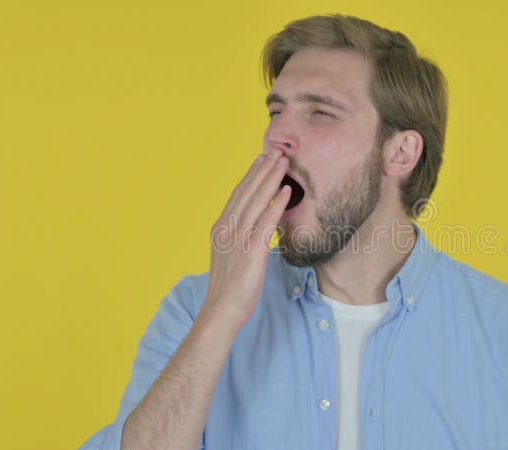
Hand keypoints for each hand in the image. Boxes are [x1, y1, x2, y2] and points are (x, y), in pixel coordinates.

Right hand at [204, 149, 290, 327]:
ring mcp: (238, 239)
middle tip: (276, 152)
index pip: (237, 195)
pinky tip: (287, 191)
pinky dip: (277, 204)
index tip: (260, 159)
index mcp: (220, 229)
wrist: (221, 311)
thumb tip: (250, 226)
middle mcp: (227, 229)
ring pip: (257, 201)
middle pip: (247, 192)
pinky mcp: (251, 251)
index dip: (250, 176)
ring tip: (284, 163)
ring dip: (271, 180)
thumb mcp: (229, 256)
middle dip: (262, 170)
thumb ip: (237, 237)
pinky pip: (266, 222)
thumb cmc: (229, 288)